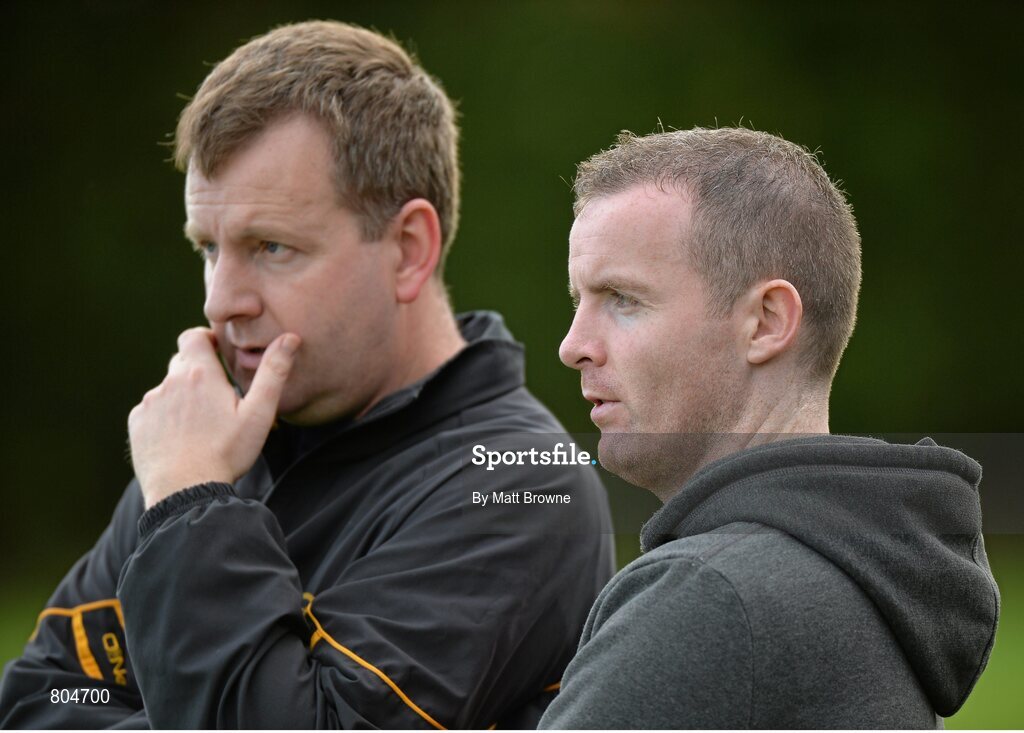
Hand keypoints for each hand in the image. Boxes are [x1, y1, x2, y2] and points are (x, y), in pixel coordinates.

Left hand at [128, 327, 299, 508]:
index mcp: (200, 374)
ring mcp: (150, 404)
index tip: (217, 353)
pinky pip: (152, 411)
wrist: (184, 491)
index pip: (194, 336)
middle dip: (198, 372)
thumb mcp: (259, 414)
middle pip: (181, 363)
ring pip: (168, 389)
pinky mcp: (137, 424)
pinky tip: (181, 439)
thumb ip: (274, 372)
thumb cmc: (226, 453)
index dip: (205, 339)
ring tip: (200, 425)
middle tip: (217, 397)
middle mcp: (170, 383)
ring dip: (182, 398)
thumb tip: (290, 338)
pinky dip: (165, 418)